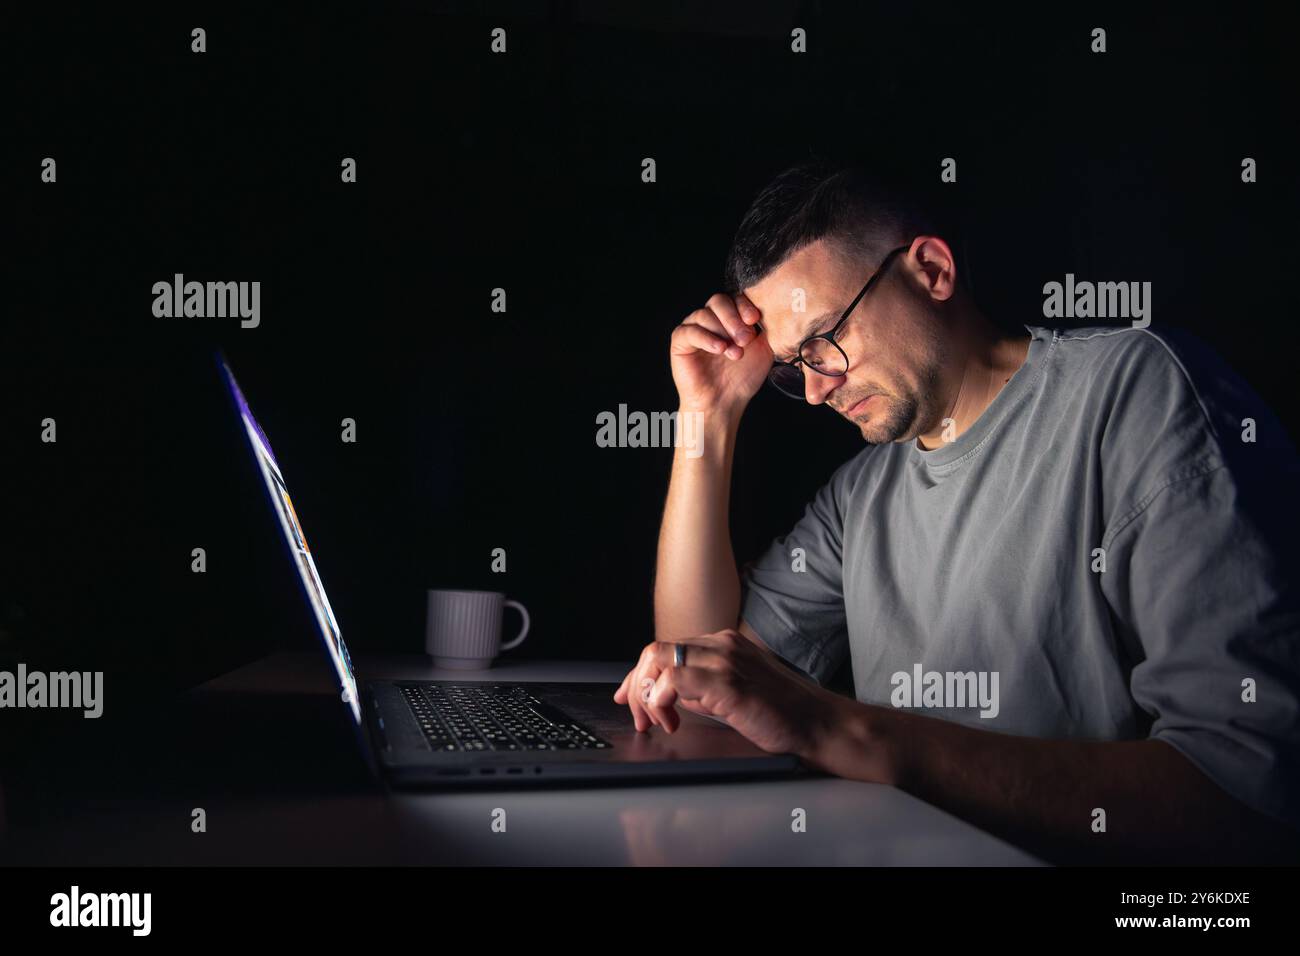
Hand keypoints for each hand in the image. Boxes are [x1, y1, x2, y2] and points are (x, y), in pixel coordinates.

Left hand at [612, 629, 838, 757]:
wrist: (818, 723)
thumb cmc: (782, 712)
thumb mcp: (733, 691)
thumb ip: (702, 687)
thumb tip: (668, 695)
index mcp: (724, 642)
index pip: (666, 648)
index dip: (641, 674)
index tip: (630, 697)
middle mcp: (722, 644)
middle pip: (656, 650)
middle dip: (636, 684)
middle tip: (638, 715)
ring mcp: (725, 660)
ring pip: (659, 660)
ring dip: (646, 695)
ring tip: (657, 722)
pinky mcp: (728, 682)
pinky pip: (674, 680)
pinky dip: (661, 700)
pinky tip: (671, 721)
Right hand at [670, 293, 771, 416]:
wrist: (723, 403)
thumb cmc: (741, 378)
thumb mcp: (762, 349)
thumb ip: (766, 328)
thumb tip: (772, 309)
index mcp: (729, 318)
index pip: (735, 298)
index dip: (745, 306)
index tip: (755, 319)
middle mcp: (710, 319)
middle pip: (718, 301)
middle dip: (733, 318)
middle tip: (745, 339)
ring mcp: (694, 328)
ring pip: (704, 314)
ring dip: (722, 331)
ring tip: (735, 353)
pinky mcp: (680, 341)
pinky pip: (690, 331)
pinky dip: (706, 338)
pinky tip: (719, 349)